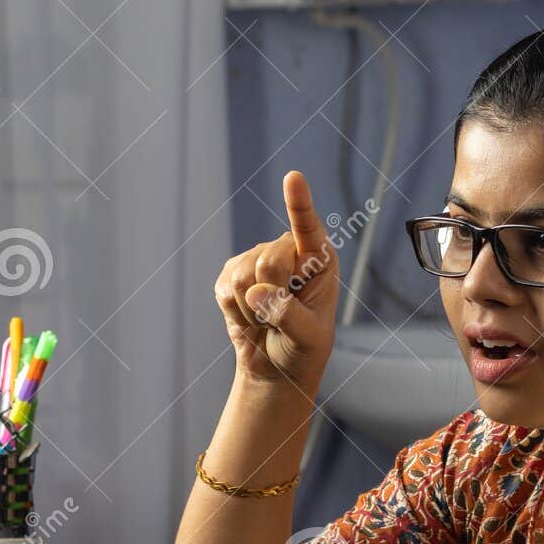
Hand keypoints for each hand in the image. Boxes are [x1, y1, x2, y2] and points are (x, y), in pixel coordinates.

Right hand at [215, 171, 339, 392]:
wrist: (276, 366)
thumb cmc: (303, 348)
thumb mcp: (309, 337)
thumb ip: (288, 315)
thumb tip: (255, 292)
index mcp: (319, 258)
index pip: (308, 228)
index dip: (299, 204)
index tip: (293, 178)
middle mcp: (288, 251)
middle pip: (269, 262)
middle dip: (273, 296)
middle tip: (282, 317)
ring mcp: (256, 259)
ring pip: (242, 278)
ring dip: (254, 311)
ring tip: (267, 319)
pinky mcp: (229, 274)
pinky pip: (224, 291)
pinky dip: (236, 313)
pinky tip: (250, 318)